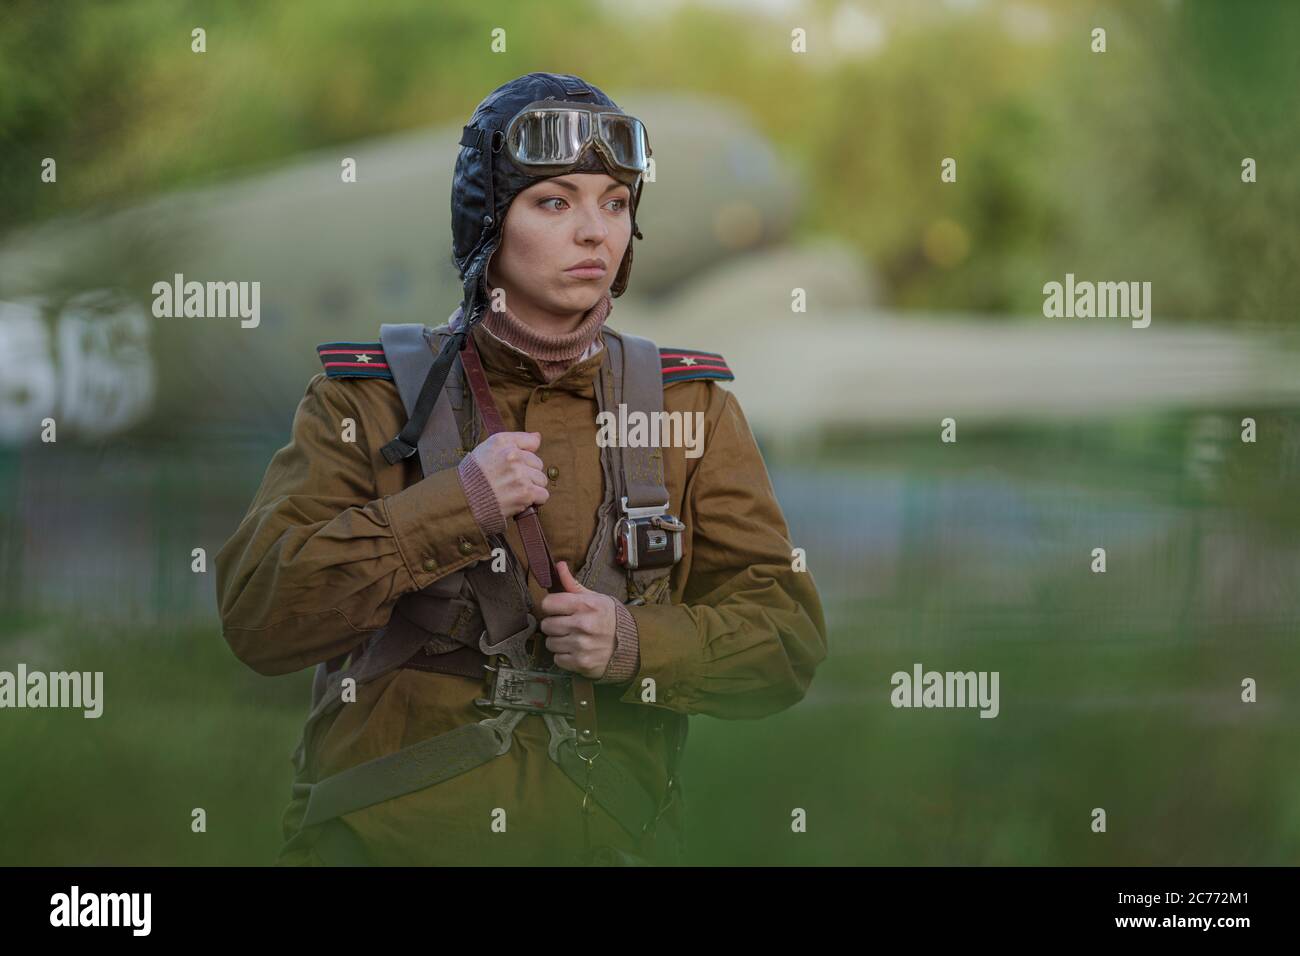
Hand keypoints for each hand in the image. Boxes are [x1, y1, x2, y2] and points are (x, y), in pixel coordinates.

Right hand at [466, 431, 548, 516]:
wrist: (465, 499)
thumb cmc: (475, 474)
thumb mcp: (489, 448)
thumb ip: (515, 440)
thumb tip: (538, 437)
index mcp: (503, 442)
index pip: (532, 442)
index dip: (526, 455)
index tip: (517, 463)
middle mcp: (512, 456)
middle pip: (538, 463)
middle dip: (528, 472)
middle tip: (512, 479)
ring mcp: (520, 475)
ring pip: (541, 479)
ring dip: (532, 487)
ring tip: (515, 490)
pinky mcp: (525, 493)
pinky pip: (543, 494)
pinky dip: (535, 500)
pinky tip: (521, 499)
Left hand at [539, 560, 617, 678]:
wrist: (632, 643)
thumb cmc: (610, 618)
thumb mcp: (596, 597)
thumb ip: (572, 584)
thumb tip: (558, 565)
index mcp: (585, 605)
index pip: (548, 603)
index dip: (551, 606)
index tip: (558, 609)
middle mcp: (582, 625)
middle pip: (546, 625)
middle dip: (554, 624)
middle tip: (566, 625)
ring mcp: (581, 646)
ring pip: (550, 643)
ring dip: (558, 641)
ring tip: (572, 638)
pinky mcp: (581, 663)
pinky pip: (557, 659)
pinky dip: (564, 656)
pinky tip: (575, 650)